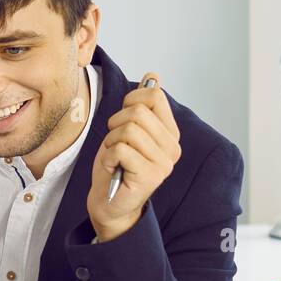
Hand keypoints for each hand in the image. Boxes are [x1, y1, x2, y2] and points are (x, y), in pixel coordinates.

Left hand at [86, 72, 180, 242]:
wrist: (109, 204)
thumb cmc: (116, 166)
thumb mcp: (126, 130)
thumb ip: (141, 105)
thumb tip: (153, 76)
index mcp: (169, 133)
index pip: (153, 96)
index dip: (129, 102)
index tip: (122, 122)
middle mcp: (172, 148)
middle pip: (137, 112)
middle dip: (115, 125)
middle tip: (115, 145)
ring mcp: (163, 163)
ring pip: (127, 130)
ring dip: (110, 142)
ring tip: (114, 158)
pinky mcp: (150, 176)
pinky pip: (120, 149)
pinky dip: (108, 157)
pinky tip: (113, 169)